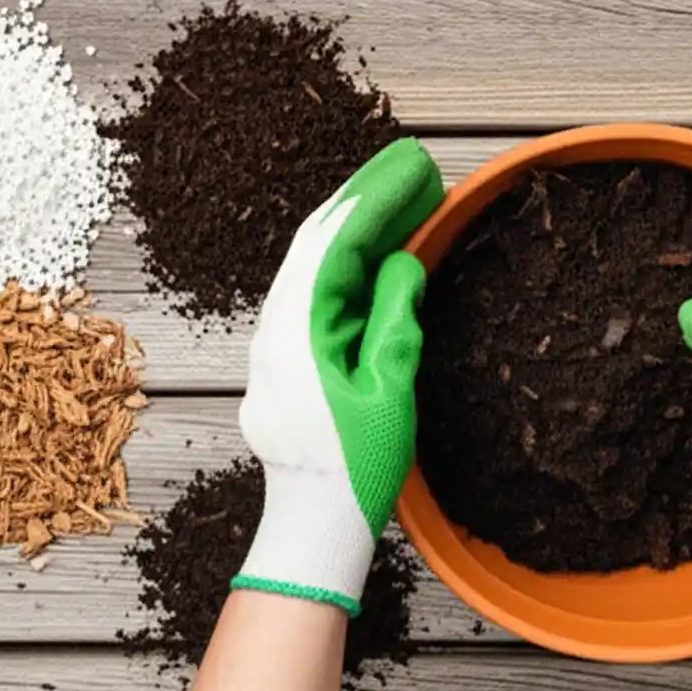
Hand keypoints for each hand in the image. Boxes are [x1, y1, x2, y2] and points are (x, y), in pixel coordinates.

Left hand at [233, 138, 443, 614]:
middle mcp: (275, 328)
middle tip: (416, 167)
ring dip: (363, 229)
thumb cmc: (351, 471)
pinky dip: (355, 267)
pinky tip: (385, 255)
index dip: (375, 196)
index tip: (414, 164)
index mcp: (295, 330)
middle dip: (368, 199)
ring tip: (410, 199)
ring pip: (319, 266)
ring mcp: (278, 342)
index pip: (334, 242)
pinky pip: (322, 295)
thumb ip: (395, 321)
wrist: (313, 527)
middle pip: (319, 243)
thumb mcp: (388, 393)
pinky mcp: (290, 358)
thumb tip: (403, 263)